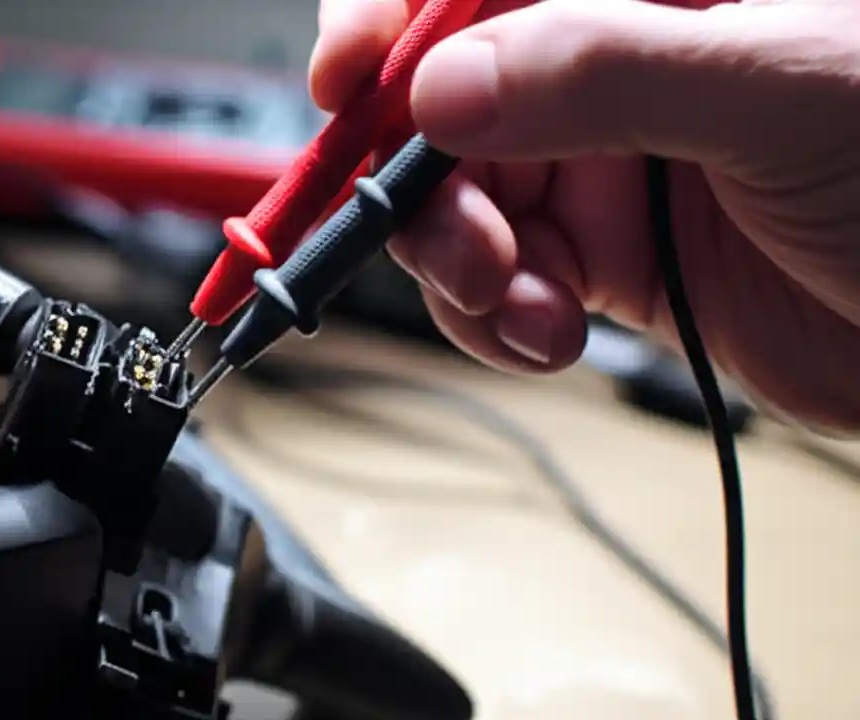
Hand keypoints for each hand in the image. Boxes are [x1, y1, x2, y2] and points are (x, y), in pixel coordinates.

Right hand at [311, 0, 859, 430]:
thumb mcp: (782, 90)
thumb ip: (605, 74)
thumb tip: (447, 87)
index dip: (397, 24)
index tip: (348, 85)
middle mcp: (616, 66)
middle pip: (449, 104)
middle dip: (428, 183)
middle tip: (459, 243)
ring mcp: (605, 161)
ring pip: (462, 203)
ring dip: (463, 267)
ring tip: (523, 307)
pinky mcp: (606, 252)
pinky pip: (502, 279)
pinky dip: (500, 317)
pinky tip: (549, 333)